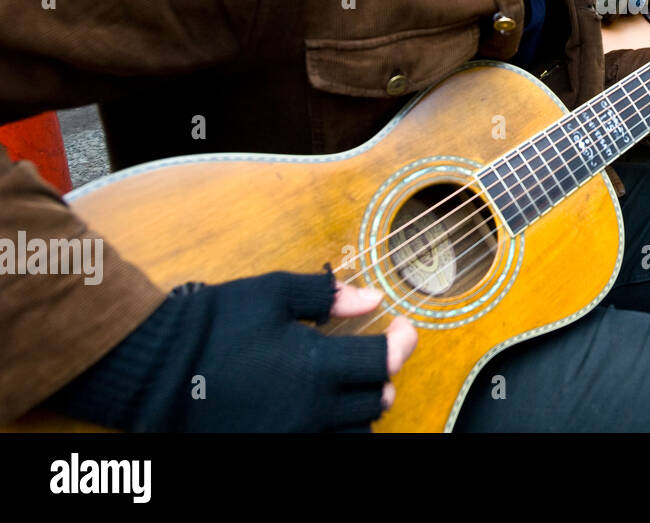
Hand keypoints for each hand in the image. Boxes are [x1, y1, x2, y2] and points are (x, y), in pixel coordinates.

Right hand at [49, 271, 418, 431]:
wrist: (152, 367)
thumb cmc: (212, 323)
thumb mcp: (273, 293)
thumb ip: (328, 296)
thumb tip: (371, 299)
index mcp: (315, 367)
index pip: (385, 362)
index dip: (402, 341)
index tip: (402, 327)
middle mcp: (309, 411)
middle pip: (375, 401)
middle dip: (381, 375)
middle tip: (372, 354)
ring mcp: (289, 437)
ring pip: (354, 434)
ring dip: (362, 410)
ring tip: (349, 388)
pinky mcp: (268, 449)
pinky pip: (321, 448)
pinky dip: (333, 431)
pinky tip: (323, 411)